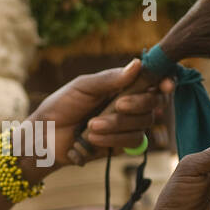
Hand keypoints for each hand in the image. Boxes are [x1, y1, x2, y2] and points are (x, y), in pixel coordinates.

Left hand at [26, 58, 172, 176]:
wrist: (45, 136)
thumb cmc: (61, 105)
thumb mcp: (83, 86)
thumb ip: (110, 78)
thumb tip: (138, 64)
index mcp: (122, 85)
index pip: (152, 81)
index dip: (164, 81)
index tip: (164, 85)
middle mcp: (129, 104)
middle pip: (154, 103)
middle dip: (138, 104)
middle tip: (117, 105)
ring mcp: (127, 125)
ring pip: (143, 124)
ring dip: (117, 124)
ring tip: (91, 125)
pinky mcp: (122, 145)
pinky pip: (134, 142)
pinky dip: (114, 139)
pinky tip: (93, 138)